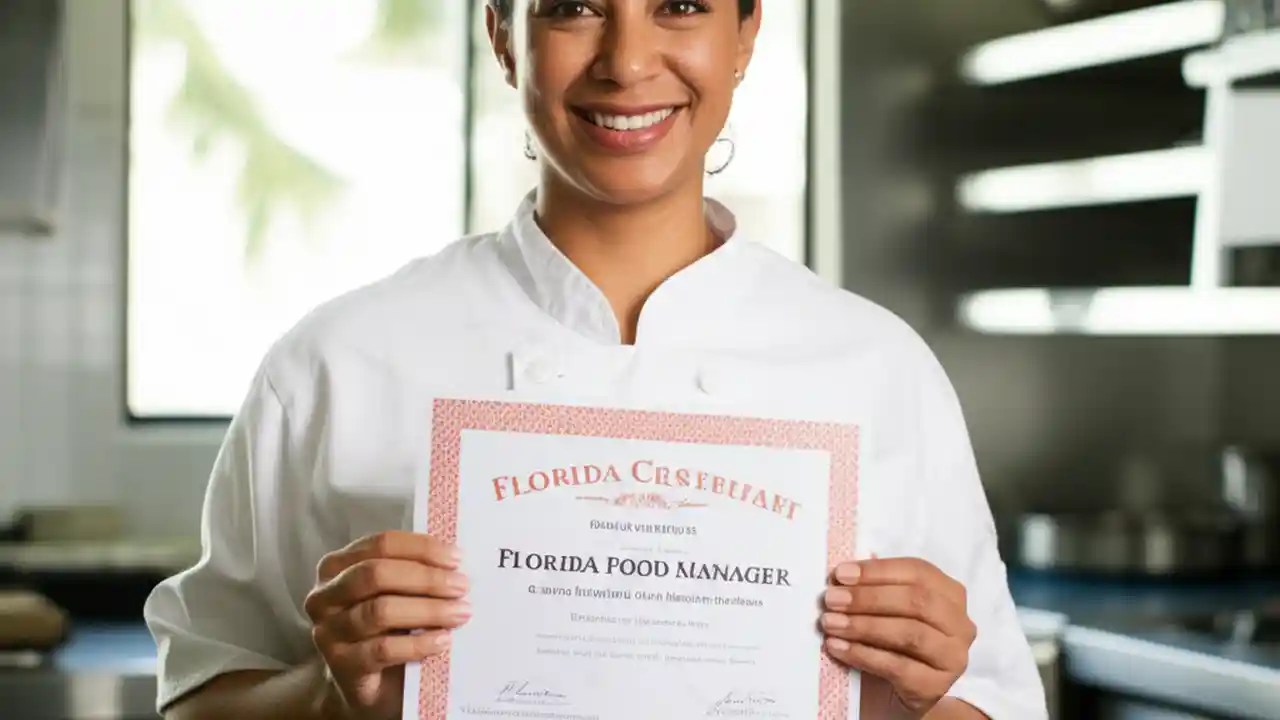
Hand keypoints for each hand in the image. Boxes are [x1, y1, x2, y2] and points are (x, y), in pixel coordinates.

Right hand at [304, 531, 469, 719]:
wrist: (369, 686)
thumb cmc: (387, 629)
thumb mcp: (395, 594)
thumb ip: (412, 572)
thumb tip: (455, 559)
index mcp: (337, 567)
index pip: (381, 545)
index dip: (421, 548)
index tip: (456, 557)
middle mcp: (324, 596)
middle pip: (376, 574)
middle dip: (426, 578)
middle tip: (462, 586)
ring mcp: (328, 632)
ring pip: (380, 611)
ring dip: (428, 610)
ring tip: (460, 613)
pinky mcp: (342, 666)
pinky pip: (383, 649)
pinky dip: (418, 644)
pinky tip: (443, 641)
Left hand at [820, 558, 975, 718]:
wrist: (902, 690)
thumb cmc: (894, 640)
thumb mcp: (890, 609)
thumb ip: (875, 589)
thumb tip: (841, 577)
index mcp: (950, 594)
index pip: (917, 572)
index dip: (877, 571)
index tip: (840, 574)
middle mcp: (960, 624)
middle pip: (916, 601)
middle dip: (868, 598)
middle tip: (832, 600)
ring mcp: (952, 657)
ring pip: (909, 634)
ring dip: (864, 626)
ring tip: (831, 623)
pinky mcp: (936, 686)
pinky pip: (897, 666)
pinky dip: (863, 655)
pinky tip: (837, 647)